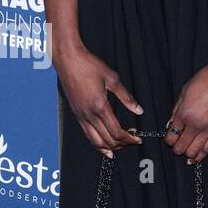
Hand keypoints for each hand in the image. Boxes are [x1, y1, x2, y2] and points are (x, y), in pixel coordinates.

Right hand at [55, 41, 143, 155]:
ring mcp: (81, 116)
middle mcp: (89, 115)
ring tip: (120, 148)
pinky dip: (97, 143)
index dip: (129, 139)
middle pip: (107, 140)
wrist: (68, 60)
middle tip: (133, 141)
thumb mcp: (112, 78)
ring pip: (95, 141)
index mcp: (100, 107)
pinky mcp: (77, 114)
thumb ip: (126, 97)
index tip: (138, 139)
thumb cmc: (89, 66)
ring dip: (110, 147)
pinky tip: (103, 146)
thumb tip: (139, 110)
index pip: (116, 132)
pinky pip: (87, 134)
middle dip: (122, 145)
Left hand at [162, 57, 207, 163]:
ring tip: (186, 152)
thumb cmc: (207, 79)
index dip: (168, 139)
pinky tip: (196, 158)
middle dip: (176, 148)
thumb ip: (177, 109)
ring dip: (187, 154)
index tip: (169, 138)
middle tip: (176, 146)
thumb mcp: (185, 91)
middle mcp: (196, 124)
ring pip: (194, 152)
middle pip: (181, 147)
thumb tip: (172, 123)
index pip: (171, 135)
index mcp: (184, 113)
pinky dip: (200, 155)